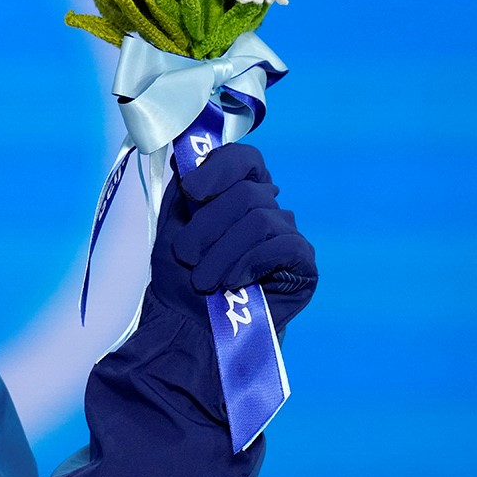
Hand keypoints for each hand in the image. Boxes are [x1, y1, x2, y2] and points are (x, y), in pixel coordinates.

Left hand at [149, 142, 316, 333]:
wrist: (191, 325)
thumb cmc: (181, 277)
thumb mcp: (173, 226)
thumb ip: (184, 188)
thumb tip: (185, 151)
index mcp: (238, 193)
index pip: (245, 159)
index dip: (219, 168)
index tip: (192, 192)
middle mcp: (268, 208)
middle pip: (247, 193)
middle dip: (207, 226)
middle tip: (186, 256)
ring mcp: (288, 235)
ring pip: (260, 220)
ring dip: (221, 253)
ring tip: (202, 281)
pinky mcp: (303, 264)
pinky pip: (281, 246)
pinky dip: (247, 263)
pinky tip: (230, 283)